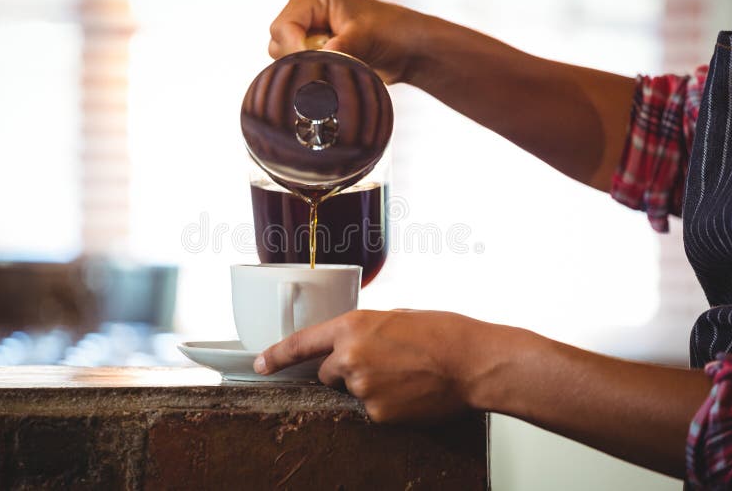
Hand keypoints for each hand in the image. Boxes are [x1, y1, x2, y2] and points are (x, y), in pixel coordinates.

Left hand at [254, 309, 509, 422]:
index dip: (276, 356)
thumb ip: (364, 330)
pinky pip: (371, 411)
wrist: (471, 362)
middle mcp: (349, 357)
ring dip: (368, 386)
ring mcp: (361, 388)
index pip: (301, 343)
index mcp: (352, 326)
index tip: (260, 365)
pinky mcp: (376, 414)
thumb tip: (352, 343)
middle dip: (344, 371)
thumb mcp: (395, 317)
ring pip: (351, 392)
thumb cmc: (441, 333)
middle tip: (382, 364)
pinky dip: (385, 404)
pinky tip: (408, 393)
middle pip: (326, 372)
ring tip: (403, 376)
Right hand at [269, 0, 426, 83]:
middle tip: (326, 69)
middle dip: (298, 59)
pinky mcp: (311, 48)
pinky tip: (331, 73)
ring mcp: (306, 29)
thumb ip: (340, 48)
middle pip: (278, 41)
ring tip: (334, 67)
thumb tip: (321, 62)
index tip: (313, 67)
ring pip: (283, 56)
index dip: (293, 50)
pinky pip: (296, 66)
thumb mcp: (365, 37)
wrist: (404, 48)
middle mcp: (304, 9)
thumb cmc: (390, 32)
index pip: (284, 26)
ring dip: (306, 66)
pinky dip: (310, 73)